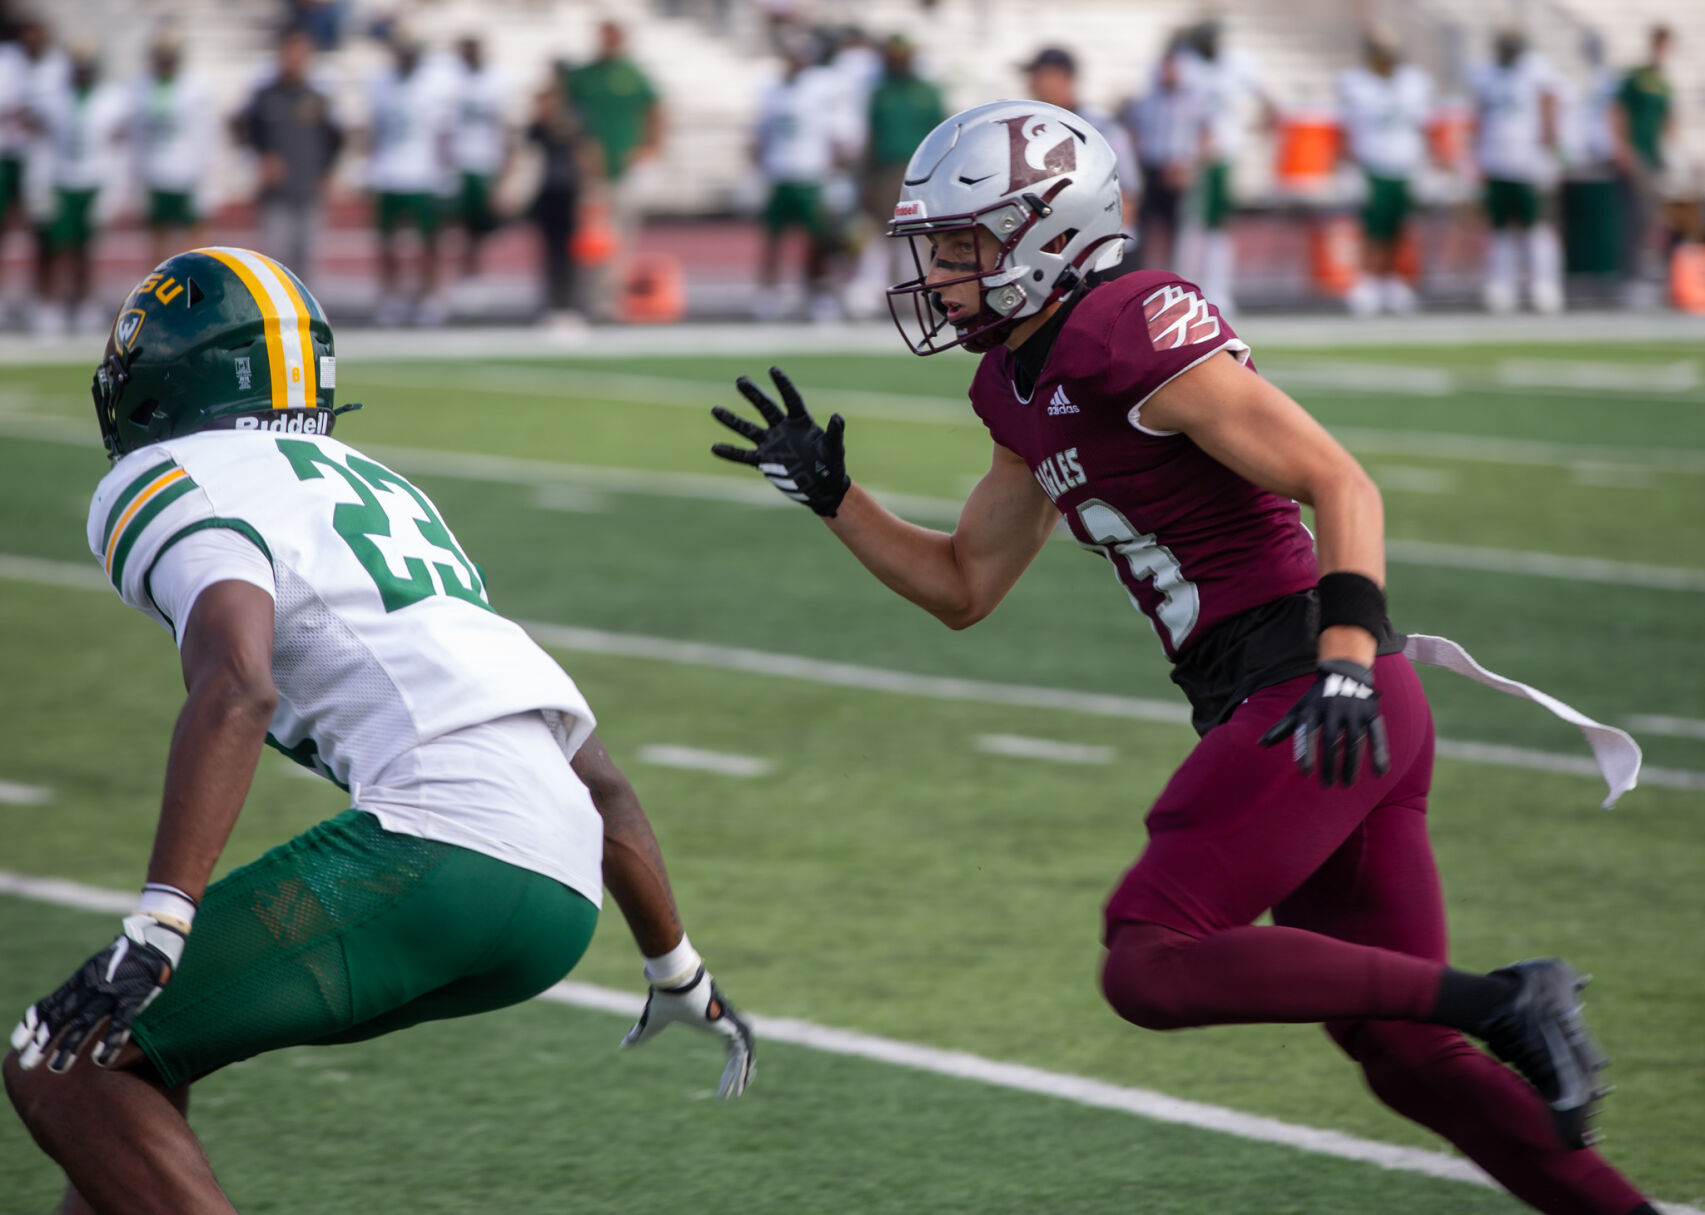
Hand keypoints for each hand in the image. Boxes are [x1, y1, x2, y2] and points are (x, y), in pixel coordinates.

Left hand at [10, 914, 184, 1072]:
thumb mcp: (96, 969)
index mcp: (80, 979)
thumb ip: (81, 988)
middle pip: (61, 1017)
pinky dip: (109, 1041)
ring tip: (57, 1068)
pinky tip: (99, 1059)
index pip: (50, 1004)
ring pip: (85, 1022)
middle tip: (28, 1064)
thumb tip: (59, 1011)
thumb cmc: (124, 959)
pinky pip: (119, 1023)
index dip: (32, 1024)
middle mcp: (91, 985)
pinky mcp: (133, 997)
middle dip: (43, 1041)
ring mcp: (111, 992)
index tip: (17, 1044)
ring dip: (69, 1046)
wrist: (155, 940)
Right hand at [621, 965, 754, 1097]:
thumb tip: (622, 1046)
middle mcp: (725, 1023)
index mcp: (712, 1022)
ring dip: (739, 1075)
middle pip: (737, 1054)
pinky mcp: (732, 1026)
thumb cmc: (666, 999)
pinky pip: (742, 1053)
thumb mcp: (653, 1023)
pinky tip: (740, 1085)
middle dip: (735, 1075)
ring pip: (741, 1055)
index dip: (729, 1067)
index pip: (728, 1047)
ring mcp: (731, 1023)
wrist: (676, 982)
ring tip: (735, 1095)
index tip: (723, 1086)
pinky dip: (742, 1069)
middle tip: (731, 1095)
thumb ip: (641, 1035)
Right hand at [711, 366, 849, 516]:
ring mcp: (772, 444)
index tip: (772, 370)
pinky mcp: (765, 461)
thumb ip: (834, 433)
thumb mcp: (833, 449)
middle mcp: (783, 429)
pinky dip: (731, 452)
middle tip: (740, 380)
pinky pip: (744, 455)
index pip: (790, 399)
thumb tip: (837, 417)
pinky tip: (715, 447)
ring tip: (715, 410)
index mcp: (800, 422)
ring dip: (733, 420)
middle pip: (765, 407)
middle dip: (754, 394)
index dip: (783, 385)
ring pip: (749, 429)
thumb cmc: (831, 466)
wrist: (822, 488)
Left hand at [1259, 659, 1390, 786]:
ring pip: (1354, 740)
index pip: (1307, 733)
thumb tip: (1260, 744)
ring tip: (1346, 783)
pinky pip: (1377, 735)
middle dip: (1329, 764)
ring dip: (1351, 764)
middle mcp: (1333, 709)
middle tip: (1327, 785)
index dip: (1306, 752)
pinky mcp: (1371, 713)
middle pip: (1331, 740)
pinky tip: (1380, 773)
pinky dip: (1380, 753)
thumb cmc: (1317, 699)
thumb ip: (1282, 728)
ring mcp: (1354, 711)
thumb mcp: (1299, 709)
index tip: (1306, 773)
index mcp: (1313, 710)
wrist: (1344, 672)